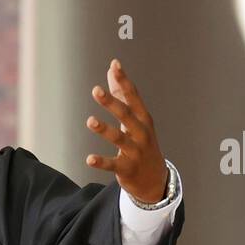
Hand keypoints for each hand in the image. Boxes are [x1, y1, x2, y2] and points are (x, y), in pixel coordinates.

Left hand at [84, 58, 167, 202]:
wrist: (155, 178)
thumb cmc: (142, 143)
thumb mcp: (136, 119)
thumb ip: (121, 94)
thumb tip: (112, 69)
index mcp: (142, 119)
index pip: (133, 96)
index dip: (124, 81)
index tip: (115, 66)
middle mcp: (141, 133)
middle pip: (126, 115)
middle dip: (112, 103)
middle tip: (96, 91)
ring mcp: (135, 151)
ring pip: (119, 139)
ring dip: (105, 130)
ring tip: (90, 121)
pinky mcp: (127, 168)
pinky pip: (112, 164)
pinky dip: (101, 162)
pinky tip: (89, 159)